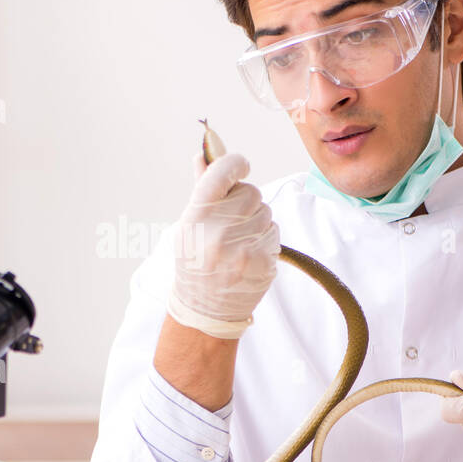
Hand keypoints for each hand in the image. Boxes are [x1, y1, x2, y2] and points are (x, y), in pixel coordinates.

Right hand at [165, 150, 279, 339]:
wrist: (206, 309)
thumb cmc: (195, 262)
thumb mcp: (189, 225)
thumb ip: (202, 188)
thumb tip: (203, 153)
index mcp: (196, 217)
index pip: (222, 171)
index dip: (235, 163)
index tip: (240, 165)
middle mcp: (219, 231)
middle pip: (250, 191)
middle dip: (244, 201)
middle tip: (230, 221)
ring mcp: (244, 248)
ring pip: (265, 211)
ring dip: (256, 220)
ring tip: (237, 241)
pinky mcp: (263, 261)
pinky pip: (273, 232)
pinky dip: (264, 238)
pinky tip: (247, 253)